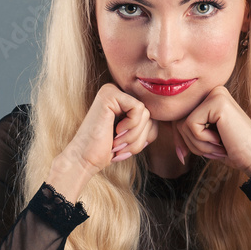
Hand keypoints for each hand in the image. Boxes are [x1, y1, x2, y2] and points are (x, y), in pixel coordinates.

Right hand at [49, 84, 157, 201]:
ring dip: (134, 136)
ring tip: (117, 142)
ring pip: (146, 112)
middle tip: (121, 147)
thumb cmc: (108, 150)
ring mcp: (112, 90)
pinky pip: (138, 108)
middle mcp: (118, 92)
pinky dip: (131, 126)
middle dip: (140, 137)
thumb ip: (147, 123)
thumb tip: (165, 114)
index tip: (126, 147)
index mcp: (123, 100)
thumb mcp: (134, 135)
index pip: (151, 116)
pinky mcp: (110, 94)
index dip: (145, 136)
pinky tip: (115, 132)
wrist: (85, 159)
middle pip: (150, 113)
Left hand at [170, 85, 250, 177]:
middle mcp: (212, 90)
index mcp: (209, 97)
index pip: (179, 117)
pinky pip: (191, 125)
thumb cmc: (232, 150)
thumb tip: (158, 125)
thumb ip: (184, 128)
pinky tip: (222, 141)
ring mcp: (215, 93)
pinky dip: (203, 141)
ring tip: (219, 146)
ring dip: (198, 145)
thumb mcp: (203, 137)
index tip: (186, 155)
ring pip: (183, 124)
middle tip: (213, 150)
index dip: (180, 140)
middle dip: (190, 143)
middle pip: (178, 120)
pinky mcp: (216, 101)